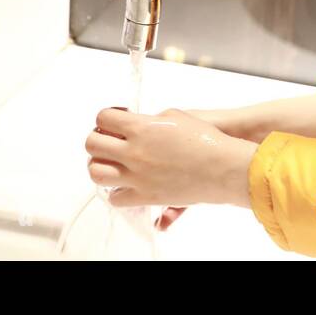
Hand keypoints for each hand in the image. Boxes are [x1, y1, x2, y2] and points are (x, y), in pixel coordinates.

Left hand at [85, 107, 258, 209]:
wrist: (223, 166)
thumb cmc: (204, 138)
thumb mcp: (173, 116)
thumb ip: (147, 120)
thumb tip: (133, 125)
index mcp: (140, 128)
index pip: (103, 118)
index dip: (105, 117)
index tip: (111, 121)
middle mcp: (134, 152)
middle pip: (93, 144)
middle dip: (96, 139)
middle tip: (106, 140)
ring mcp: (137, 176)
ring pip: (97, 172)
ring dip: (99, 165)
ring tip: (110, 162)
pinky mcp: (145, 196)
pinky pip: (115, 198)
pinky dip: (115, 191)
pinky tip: (125, 183)